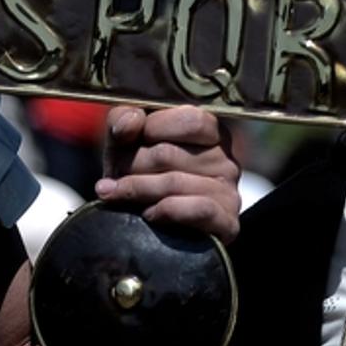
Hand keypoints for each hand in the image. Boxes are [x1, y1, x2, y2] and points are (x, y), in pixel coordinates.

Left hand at [94, 105, 240, 242]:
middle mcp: (226, 159)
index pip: (190, 119)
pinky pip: (197, 209)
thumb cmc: (137, 171)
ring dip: (136, 189)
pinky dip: (163, 210)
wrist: (145, 226)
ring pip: (175, 182)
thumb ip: (123, 119)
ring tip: (120, 193)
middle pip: (169, 153)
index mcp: (210, 131)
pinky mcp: (227, 222)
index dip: (151, 128)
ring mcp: (230, 192)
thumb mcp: (124, 138)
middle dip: (130, 164)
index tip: (127, 139)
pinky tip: (148, 213)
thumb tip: (131, 122)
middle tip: (115, 174)